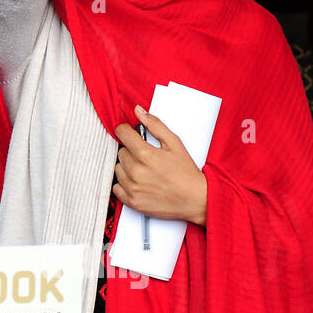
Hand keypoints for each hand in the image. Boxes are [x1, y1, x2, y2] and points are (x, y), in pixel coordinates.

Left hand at [112, 105, 206, 224]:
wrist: (195, 200)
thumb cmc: (186, 172)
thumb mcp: (174, 143)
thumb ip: (155, 125)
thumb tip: (138, 111)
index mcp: (145, 154)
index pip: (121, 133)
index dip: (126, 131)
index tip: (131, 134)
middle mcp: (135, 171)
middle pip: (120, 152)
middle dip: (131, 151)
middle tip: (147, 157)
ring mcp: (132, 187)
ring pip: (118, 168)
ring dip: (127, 168)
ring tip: (145, 171)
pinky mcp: (131, 201)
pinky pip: (116, 187)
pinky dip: (125, 184)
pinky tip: (139, 183)